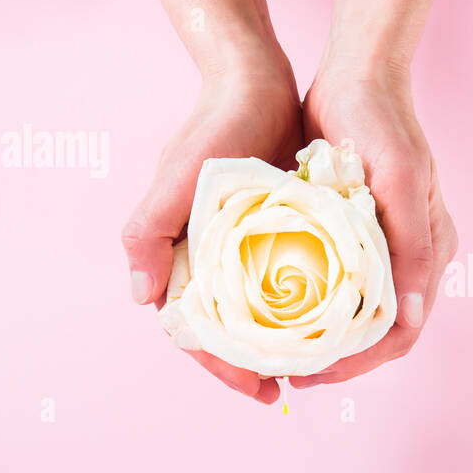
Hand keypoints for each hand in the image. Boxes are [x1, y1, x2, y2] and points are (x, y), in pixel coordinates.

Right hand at [122, 54, 304, 403]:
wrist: (253, 82)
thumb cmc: (212, 127)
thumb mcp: (176, 175)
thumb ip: (148, 231)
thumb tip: (144, 299)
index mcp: (178, 256)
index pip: (196, 333)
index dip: (225, 368)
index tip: (265, 391)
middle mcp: (207, 258)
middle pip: (228, 332)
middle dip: (255, 366)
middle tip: (294, 388)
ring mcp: (240, 249)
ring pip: (257, 314)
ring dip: (279, 344)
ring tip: (313, 368)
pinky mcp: (272, 232)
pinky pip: (285, 282)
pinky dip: (301, 307)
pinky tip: (328, 323)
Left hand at [291, 64, 457, 387]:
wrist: (359, 74)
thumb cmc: (379, 121)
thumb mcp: (397, 181)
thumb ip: (411, 248)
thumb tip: (409, 318)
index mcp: (431, 250)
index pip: (402, 330)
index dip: (362, 361)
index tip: (315, 372)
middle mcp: (415, 255)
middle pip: (382, 331)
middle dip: (341, 359)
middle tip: (292, 373)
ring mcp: (390, 245)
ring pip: (361, 313)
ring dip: (328, 338)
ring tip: (284, 353)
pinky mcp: (361, 232)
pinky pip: (345, 284)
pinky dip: (319, 306)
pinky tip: (285, 312)